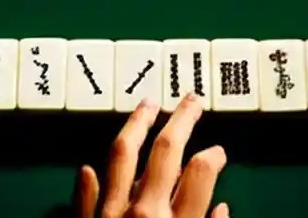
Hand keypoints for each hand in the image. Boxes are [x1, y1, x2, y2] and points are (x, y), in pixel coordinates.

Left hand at [73, 96, 228, 217]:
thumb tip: (222, 210)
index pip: (200, 172)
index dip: (213, 157)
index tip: (217, 153)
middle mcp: (145, 211)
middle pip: (165, 150)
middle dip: (181, 120)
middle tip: (191, 100)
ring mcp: (110, 215)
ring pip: (123, 154)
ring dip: (136, 125)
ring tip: (147, 104)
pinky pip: (84, 196)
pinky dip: (88, 182)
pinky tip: (88, 167)